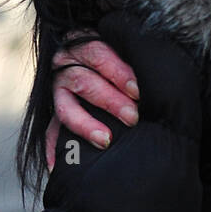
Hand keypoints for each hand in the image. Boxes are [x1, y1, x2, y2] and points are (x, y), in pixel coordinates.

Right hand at [44, 31, 139, 169]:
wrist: (90, 59)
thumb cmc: (122, 55)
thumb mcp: (125, 48)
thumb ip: (136, 59)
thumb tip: (159, 77)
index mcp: (84, 46)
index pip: (98, 55)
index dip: (117, 72)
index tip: (137, 90)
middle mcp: (66, 66)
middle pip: (84, 82)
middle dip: (110, 100)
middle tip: (132, 117)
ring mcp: (57, 91)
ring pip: (65, 107)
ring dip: (85, 124)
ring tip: (105, 140)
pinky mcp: (53, 113)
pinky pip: (50, 132)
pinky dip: (54, 149)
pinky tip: (58, 166)